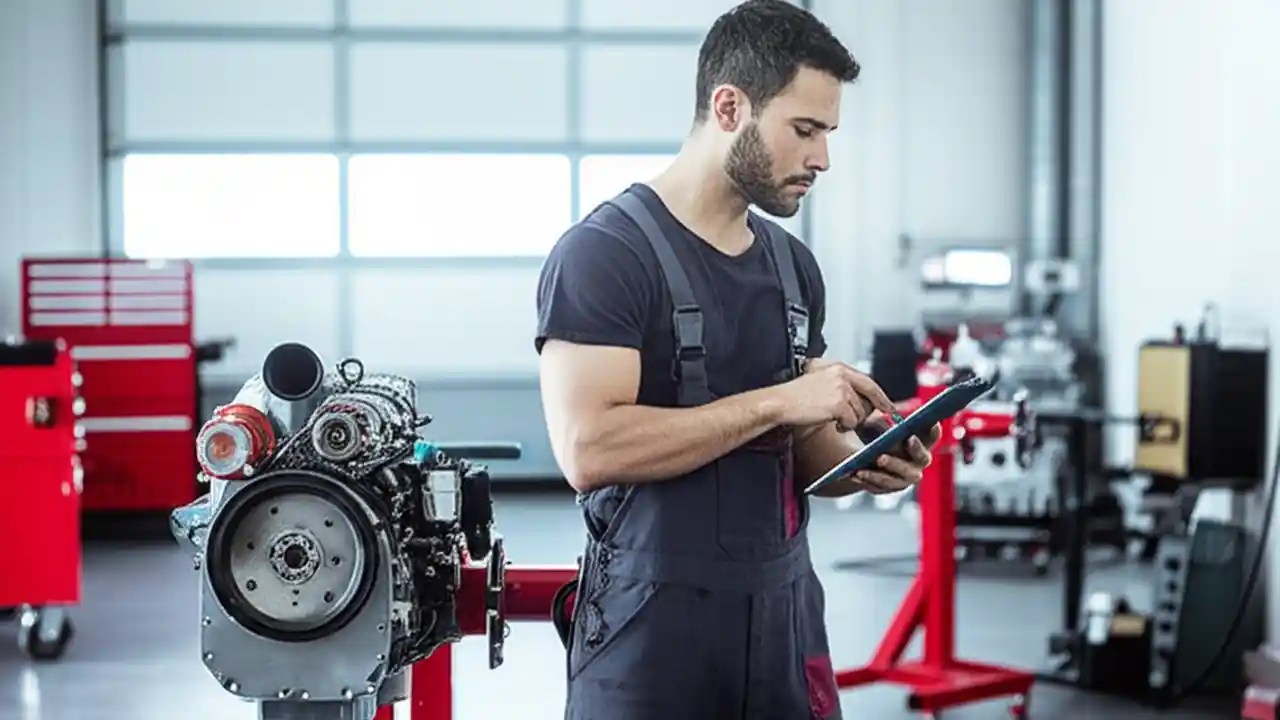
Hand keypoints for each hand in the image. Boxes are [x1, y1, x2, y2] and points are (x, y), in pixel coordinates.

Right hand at [770, 358, 896, 430]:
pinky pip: (852, 420)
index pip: (868, 381)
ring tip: (834, 419)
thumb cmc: (796, 396)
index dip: (880, 396)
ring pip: (861, 412)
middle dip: (865, 412)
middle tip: (852, 419)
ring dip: (850, 421)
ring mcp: (841, 388)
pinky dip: (845, 426)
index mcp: (838, 368)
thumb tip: (862, 399)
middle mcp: (842, 375)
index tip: (889, 407)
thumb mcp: (820, 382)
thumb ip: (842, 386)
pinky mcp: (839, 403)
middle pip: (869, 397)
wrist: (781, 402)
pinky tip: (833, 424)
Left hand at [851, 416, 940, 493]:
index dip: (934, 430)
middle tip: (901, 444)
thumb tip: (884, 408)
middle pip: (922, 459)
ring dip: (888, 469)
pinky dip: (870, 479)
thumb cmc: (873, 433)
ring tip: (876, 460)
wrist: (859, 455)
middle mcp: (918, 461)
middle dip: (915, 450)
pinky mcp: (891, 487)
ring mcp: (906, 476)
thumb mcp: (876, 421)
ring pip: (902, 477)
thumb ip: (883, 417)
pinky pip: (882, 486)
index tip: (931, 422)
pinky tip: (857, 473)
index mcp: (920, 441)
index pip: (933, 435)